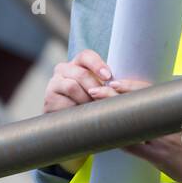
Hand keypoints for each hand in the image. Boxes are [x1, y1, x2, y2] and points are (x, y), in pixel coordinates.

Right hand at [42, 48, 113, 173]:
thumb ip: (111, 85)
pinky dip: (75, 110)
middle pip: (80, 73)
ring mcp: (53, 84)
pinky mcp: (48, 101)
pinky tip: (82, 116)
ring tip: (95, 109)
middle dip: (96, 87)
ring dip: (86, 99)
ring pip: (72, 86)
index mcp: (77, 64)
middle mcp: (63, 70)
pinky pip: (62, 102)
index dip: (97, 65)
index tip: (109, 77)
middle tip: (105, 99)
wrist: (71, 126)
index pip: (86, 56)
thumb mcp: (102, 92)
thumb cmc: (93, 105)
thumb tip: (133, 87)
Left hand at [88, 78, 181, 182]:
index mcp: (175, 109)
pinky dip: (120, 142)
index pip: (147, 93)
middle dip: (113, 98)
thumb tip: (157, 99)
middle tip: (96, 92)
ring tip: (95, 113)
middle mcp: (167, 123)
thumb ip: (173, 108)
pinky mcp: (159, 158)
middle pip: (135, 107)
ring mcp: (162, 141)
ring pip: (131, 127)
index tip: (113, 82)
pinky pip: (134, 149)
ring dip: (112, 120)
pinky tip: (107, 138)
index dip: (128, 87)